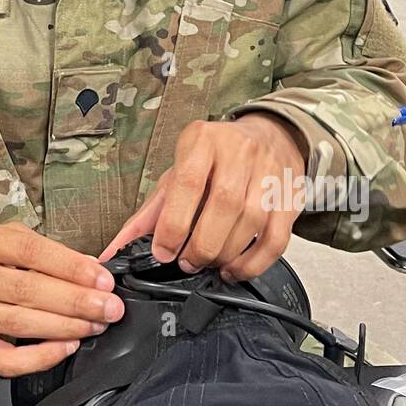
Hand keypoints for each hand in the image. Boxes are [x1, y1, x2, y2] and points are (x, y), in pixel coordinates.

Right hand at [0, 218, 124, 376]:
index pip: (28, 250)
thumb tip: (87, 266)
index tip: (102, 278)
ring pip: (19, 325)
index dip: (69, 266)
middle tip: (110, 307)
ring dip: (65, 327)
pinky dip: (41, 356)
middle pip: (27, 289)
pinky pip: (6, 360)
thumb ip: (33, 247)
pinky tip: (65, 347)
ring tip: (96, 325)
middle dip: (76, 300)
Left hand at [99, 115, 306, 282]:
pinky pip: (276, 238)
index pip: (188, 182)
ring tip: (208, 265)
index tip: (163, 251)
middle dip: (201, 243)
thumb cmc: (215, 159)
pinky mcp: (290, 196)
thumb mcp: (177, 174)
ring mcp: (269, 173)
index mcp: (202, 141)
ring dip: (226, 254)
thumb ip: (149, 213)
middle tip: (188, 262)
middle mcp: (239, 152)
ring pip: (251, 221)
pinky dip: (254, 262)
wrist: (271, 136)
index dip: (174, 223)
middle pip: (223, 204)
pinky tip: (235, 269)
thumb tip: (115, 250)